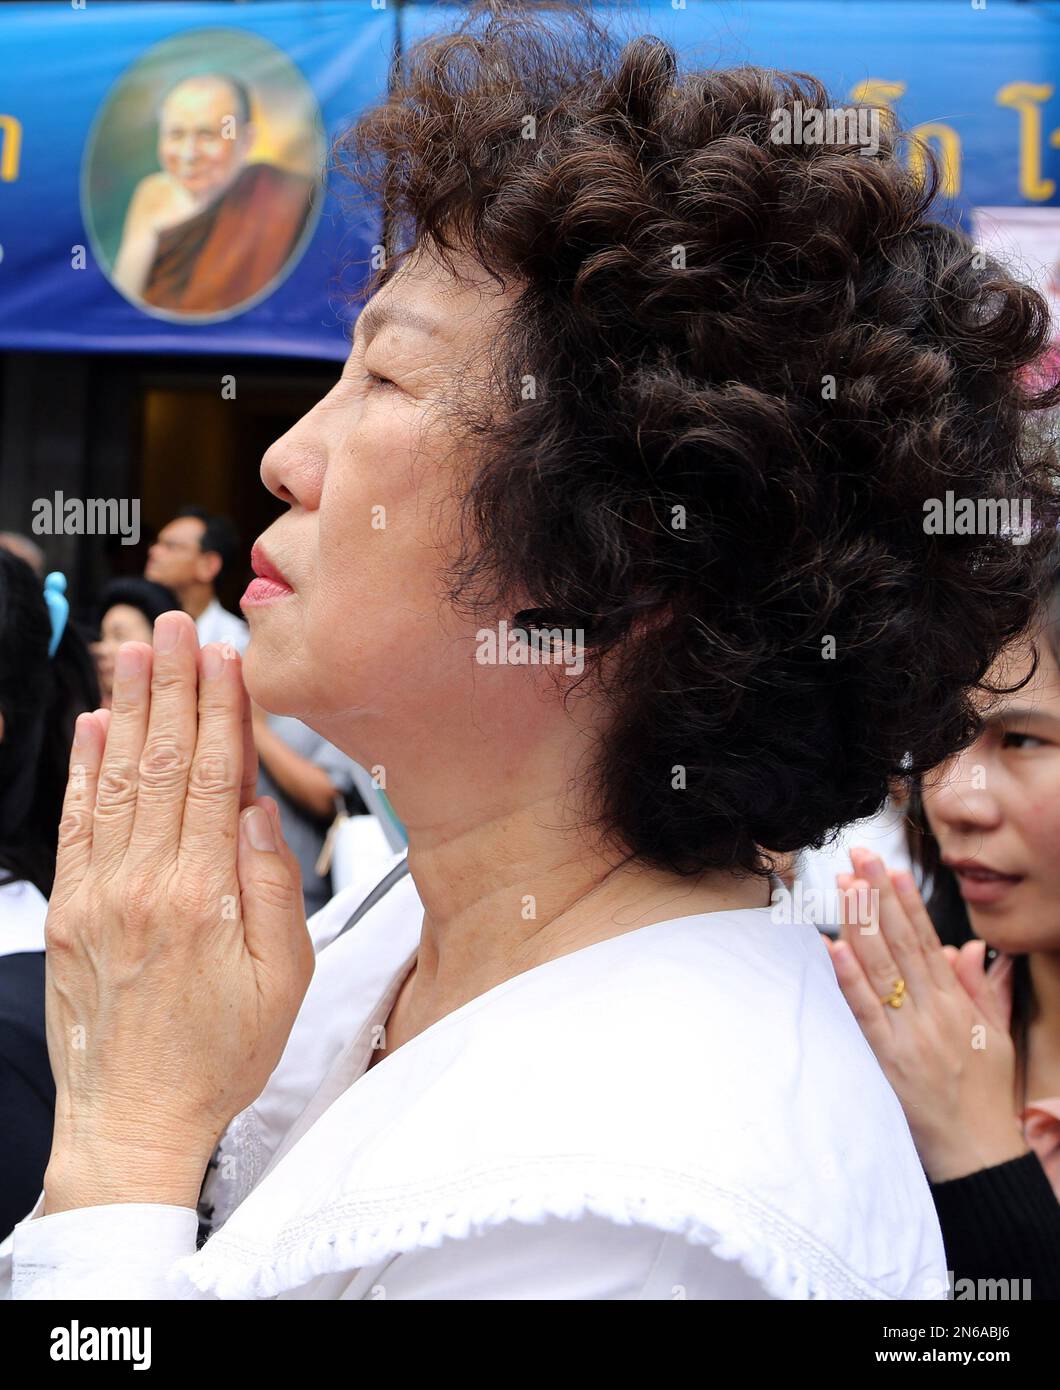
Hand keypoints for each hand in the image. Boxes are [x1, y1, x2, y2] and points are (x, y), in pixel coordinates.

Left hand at [43, 611, 313, 1212]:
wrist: (133, 1119)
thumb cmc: (219, 1054)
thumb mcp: (284, 980)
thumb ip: (273, 889)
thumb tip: (256, 811)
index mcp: (205, 894)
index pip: (216, 776)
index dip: (222, 709)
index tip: (224, 656)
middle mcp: (145, 883)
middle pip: (163, 762)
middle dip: (173, 685)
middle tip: (175, 625)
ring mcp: (98, 894)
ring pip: (118, 781)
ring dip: (130, 708)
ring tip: (138, 651)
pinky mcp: (67, 912)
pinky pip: (76, 824)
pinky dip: (84, 770)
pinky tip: (94, 726)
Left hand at [824, 846, 1028, 1182]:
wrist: (980, 1153)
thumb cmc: (985, 1096)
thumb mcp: (994, 1037)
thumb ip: (981, 989)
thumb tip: (966, 946)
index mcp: (958, 1003)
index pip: (927, 941)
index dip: (909, 902)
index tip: (893, 868)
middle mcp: (934, 1011)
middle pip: (902, 943)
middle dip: (879, 896)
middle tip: (859, 857)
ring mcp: (911, 1034)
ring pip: (881, 968)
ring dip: (860, 923)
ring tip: (844, 886)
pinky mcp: (889, 1060)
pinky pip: (865, 1012)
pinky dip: (848, 979)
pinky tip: (833, 947)